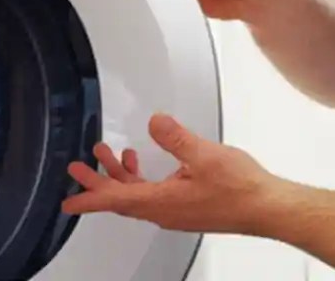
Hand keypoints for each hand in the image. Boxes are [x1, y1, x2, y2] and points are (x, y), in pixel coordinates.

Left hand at [61, 113, 289, 235]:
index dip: (90, 196)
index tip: (68, 200)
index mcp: (162, 202)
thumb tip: (154, 122)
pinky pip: (154, 195)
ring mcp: (176, 211)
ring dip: (121, 176)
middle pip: (122, 198)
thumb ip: (175, 137)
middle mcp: (164, 211)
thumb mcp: (204, 154)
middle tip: (80, 167)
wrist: (266, 206)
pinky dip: (142, 179)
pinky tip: (149, 162)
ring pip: (137, 196)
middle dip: (99, 181)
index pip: (116, 200)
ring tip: (112, 154)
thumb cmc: (239, 188)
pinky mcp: (187, 207)